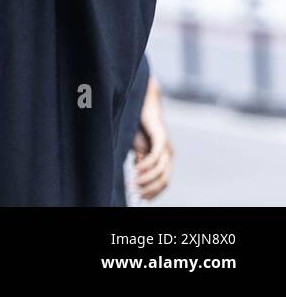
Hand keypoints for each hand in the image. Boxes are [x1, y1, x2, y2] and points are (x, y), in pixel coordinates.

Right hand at [131, 75, 172, 199]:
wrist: (141, 103)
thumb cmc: (138, 125)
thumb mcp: (137, 147)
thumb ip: (140, 160)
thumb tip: (138, 175)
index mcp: (164, 158)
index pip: (163, 182)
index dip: (154, 192)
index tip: (141, 198)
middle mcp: (168, 154)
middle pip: (164, 180)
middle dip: (150, 189)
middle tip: (136, 193)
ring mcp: (166, 146)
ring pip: (161, 171)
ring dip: (146, 180)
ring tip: (133, 182)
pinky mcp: (161, 138)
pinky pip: (155, 157)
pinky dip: (145, 166)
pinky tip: (135, 169)